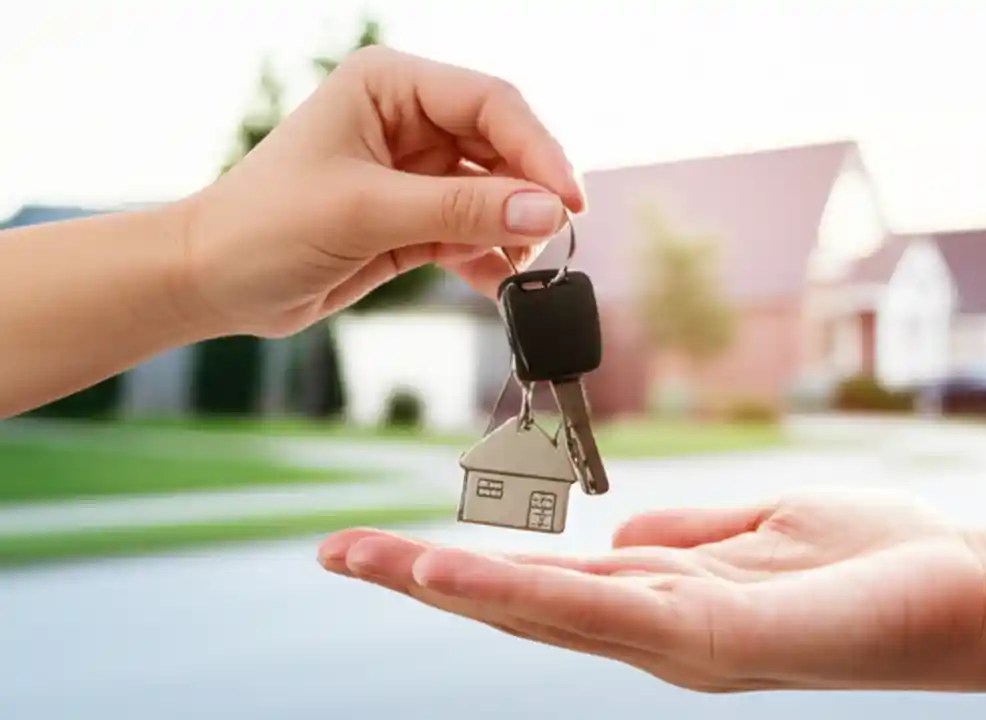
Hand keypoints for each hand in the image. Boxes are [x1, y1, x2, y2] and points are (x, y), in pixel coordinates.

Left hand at [177, 46, 583, 337]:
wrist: (212, 282)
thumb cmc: (264, 226)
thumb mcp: (365, 212)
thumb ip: (460, 209)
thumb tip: (546, 210)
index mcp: (390, 86)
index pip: (490, 103)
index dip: (537, 150)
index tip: (568, 200)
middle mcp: (410, 121)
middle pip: (504, 149)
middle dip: (528, 196)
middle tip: (548, 242)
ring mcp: (416, 172)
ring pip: (497, 194)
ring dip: (513, 232)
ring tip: (515, 268)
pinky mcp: (416, 219)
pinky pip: (476, 232)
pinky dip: (490, 258)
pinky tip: (494, 283)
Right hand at [318, 492, 985, 692]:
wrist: (978, 592)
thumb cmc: (878, 559)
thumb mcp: (763, 529)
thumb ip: (687, 538)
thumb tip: (613, 543)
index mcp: (670, 603)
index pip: (545, 585)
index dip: (464, 570)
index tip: (388, 547)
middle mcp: (664, 633)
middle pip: (524, 605)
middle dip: (427, 582)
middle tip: (335, 555)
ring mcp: (692, 642)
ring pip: (551, 613)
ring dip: (461, 588)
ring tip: (382, 563)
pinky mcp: (731, 635)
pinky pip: (616, 611)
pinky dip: (535, 596)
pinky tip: (475, 578)